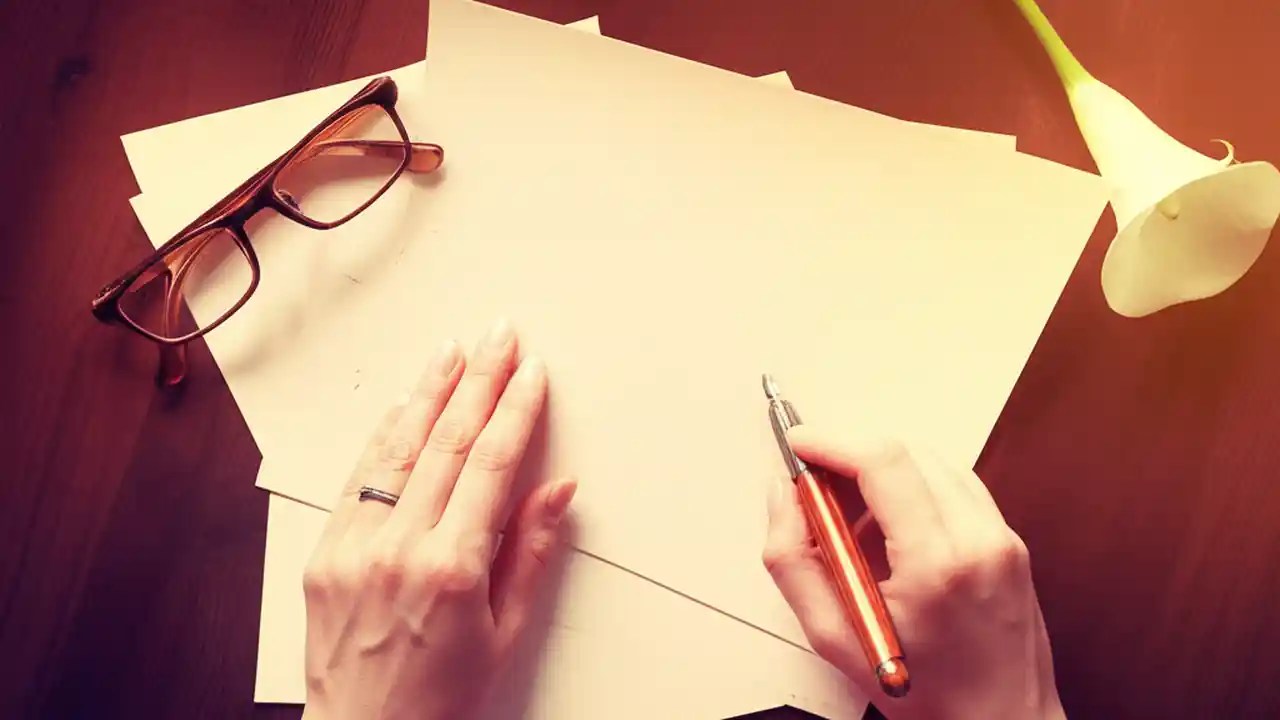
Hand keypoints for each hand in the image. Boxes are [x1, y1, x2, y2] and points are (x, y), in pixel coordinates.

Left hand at [300, 320, 576, 719]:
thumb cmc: (441, 699)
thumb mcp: (506, 633)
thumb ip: (530, 553)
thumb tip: (556, 490)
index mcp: (453, 569)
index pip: (492, 465)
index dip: (515, 410)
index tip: (531, 373)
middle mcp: (399, 548)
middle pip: (448, 442)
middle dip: (479, 380)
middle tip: (500, 336)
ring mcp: (355, 547)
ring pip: (398, 449)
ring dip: (430, 392)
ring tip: (453, 350)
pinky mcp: (325, 554)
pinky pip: (359, 479)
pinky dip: (383, 436)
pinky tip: (403, 404)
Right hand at [763, 427, 1065, 719]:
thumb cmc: (928, 695)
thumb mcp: (835, 638)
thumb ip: (793, 561)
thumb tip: (784, 497)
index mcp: (938, 563)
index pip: (883, 462)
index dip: (831, 442)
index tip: (798, 445)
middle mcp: (980, 539)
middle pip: (907, 451)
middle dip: (851, 455)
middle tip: (816, 488)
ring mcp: (1002, 537)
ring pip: (932, 462)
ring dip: (883, 473)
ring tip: (854, 524)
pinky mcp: (1009, 541)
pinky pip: (955, 486)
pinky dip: (914, 490)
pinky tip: (891, 531)